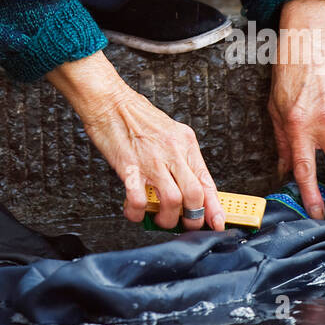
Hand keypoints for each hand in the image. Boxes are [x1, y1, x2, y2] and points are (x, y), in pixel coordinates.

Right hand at [46, 50, 224, 230]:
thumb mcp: (169, 131)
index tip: (216, 223)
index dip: (214, 207)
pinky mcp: (129, 166)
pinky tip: (135, 211)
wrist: (108, 100)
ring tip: (158, 218)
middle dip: (192, 218)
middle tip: (185, 224)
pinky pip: (139, 200)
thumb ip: (180, 157)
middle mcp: (172, 151)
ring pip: (172, 201)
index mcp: (185, 142)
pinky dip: (138, 213)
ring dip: (166, 218)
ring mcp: (151, 160)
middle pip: (194, 195)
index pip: (207, 181)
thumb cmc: (135, 115)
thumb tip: (189, 186)